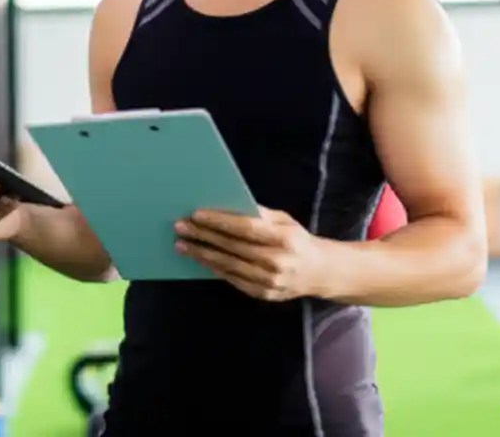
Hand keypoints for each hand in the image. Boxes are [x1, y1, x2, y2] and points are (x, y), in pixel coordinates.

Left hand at [174, 207, 328, 301]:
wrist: (320, 273)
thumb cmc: (297, 240)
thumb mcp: (284, 221)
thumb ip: (259, 214)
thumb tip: (226, 205)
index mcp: (283, 239)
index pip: (245, 228)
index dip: (219, 222)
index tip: (196, 214)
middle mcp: (276, 261)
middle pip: (232, 247)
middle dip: (202, 236)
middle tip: (180, 227)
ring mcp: (269, 281)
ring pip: (228, 265)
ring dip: (201, 254)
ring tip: (181, 244)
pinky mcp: (263, 294)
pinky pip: (232, 279)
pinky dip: (213, 268)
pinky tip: (198, 258)